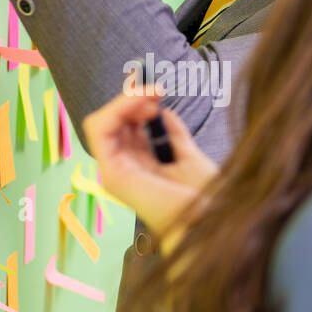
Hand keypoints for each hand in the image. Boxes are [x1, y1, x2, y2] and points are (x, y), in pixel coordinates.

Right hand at [82, 85, 219, 239]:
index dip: (135, 104)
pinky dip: (118, 109)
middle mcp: (122, 169)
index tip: (159, 93)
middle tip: (157, 90)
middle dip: (130, 97)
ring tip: (153, 95)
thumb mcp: (189, 155)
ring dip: (125, 100)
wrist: (211, 221)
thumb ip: (174, 134)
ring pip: (100, 122)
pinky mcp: (114, 174)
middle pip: (110, 122)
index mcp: (138, 166)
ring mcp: (114, 173)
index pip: (122, 127)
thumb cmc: (205, 197)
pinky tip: (144, 105)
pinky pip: (100, 131)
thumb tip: (165, 112)